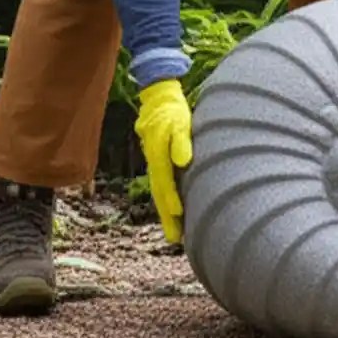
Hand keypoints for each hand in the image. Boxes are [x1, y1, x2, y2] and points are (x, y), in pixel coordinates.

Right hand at [134, 79, 193, 243]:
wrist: (158, 99)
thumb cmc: (173, 111)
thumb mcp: (179, 121)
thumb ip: (180, 140)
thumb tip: (182, 160)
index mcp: (158, 155)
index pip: (165, 182)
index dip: (171, 200)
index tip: (179, 215)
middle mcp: (154, 162)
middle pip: (161, 194)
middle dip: (168, 216)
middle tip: (176, 238)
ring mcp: (156, 163)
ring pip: (161, 193)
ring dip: (167, 213)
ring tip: (175, 233)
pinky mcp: (161, 162)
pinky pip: (163, 185)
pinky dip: (168, 200)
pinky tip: (175, 212)